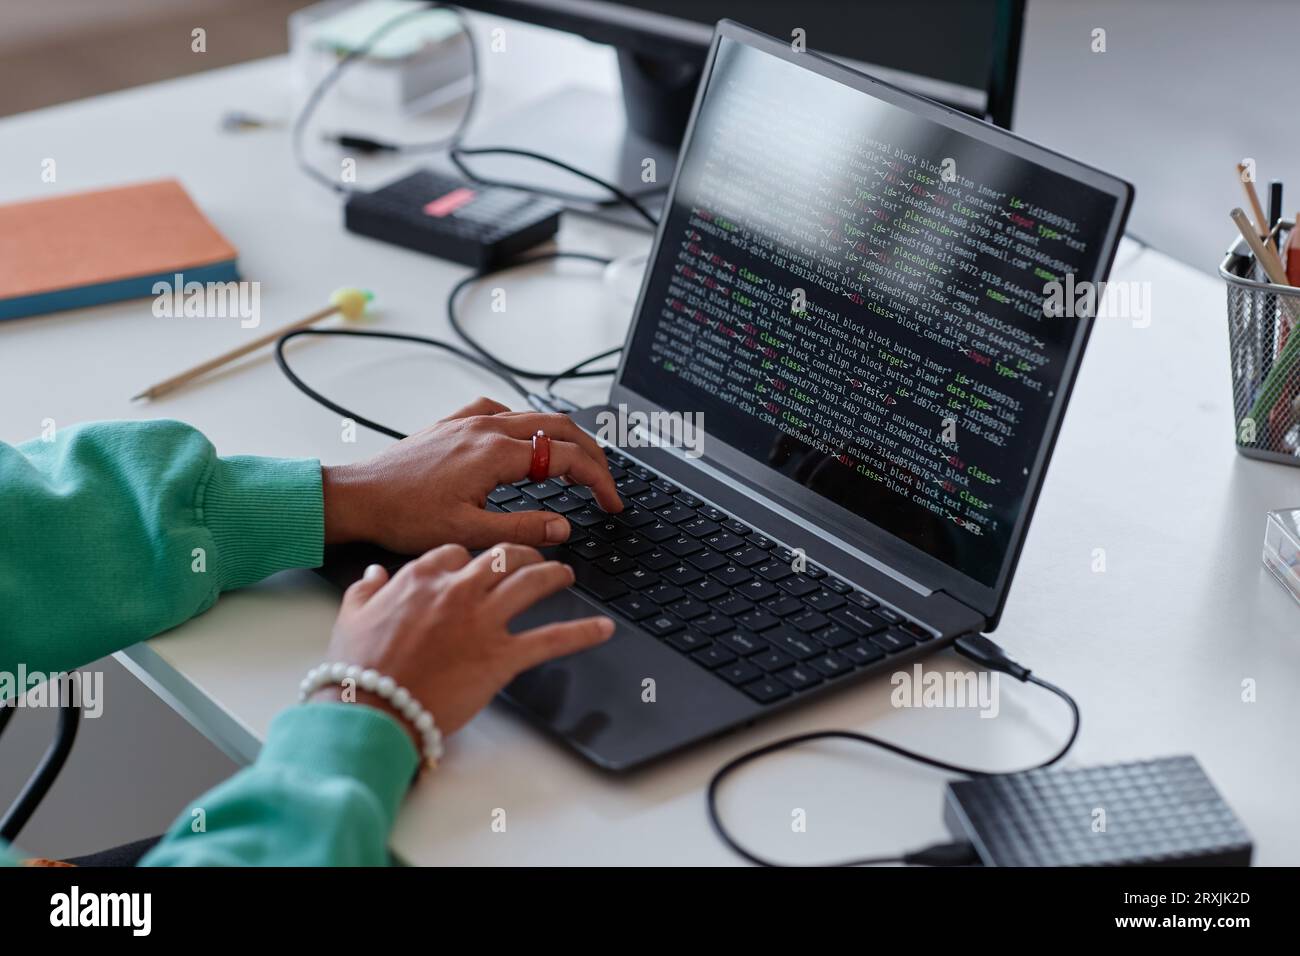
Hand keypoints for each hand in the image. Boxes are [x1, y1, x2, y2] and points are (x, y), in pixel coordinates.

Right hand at [314, 543, 613, 744]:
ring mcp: (483, 620)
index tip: (477, 566)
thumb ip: (366, 591)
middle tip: (534, 560)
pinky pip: (551, 638)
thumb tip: (373, 576)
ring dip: (554, 575)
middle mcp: (457, 590)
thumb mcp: (351, 617)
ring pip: (531, 582)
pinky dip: (582, 632)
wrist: (372, 708)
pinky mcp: (501, 655)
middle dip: (523, 555)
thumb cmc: (358, 669)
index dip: (471, 559)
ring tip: (566, 575)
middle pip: (502, 557)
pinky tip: (602, 629)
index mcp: (421, 578)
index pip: (456, 553)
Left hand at [321, 397, 621, 553]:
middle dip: (593, 455)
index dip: (599, 482)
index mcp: (497, 454)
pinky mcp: (452, 424)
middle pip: (561, 428)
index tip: (611, 503)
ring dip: (564, 437)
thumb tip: (563, 528)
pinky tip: (525, 440)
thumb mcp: (469, 533)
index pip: (568, 459)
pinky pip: (500, 411)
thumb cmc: (404, 516)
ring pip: (535, 416)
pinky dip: (526, 424)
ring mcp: (470, 422)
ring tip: (577, 464)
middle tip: (605, 483)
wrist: (358, 497)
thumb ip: (522, 530)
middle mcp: (487, 429)